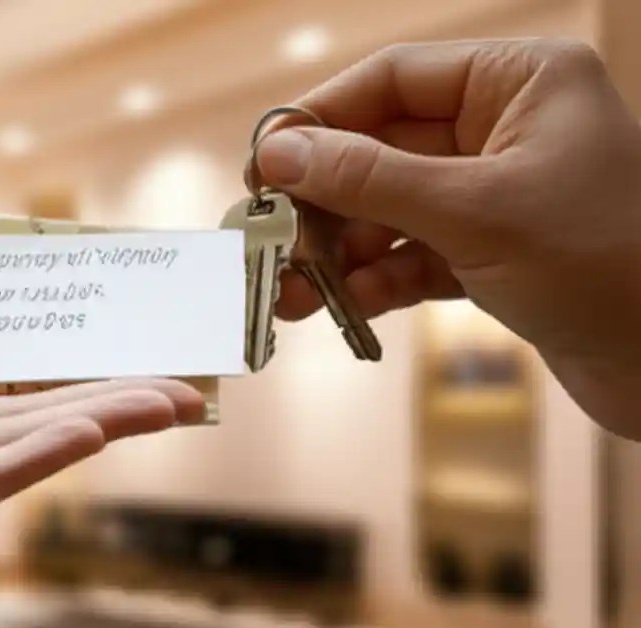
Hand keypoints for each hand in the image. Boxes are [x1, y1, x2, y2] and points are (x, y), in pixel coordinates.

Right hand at [254, 39, 640, 438]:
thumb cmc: (605, 264)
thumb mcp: (474, 213)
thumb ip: (368, 178)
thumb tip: (279, 151)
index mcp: (520, 82)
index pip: (392, 79)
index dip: (319, 121)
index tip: (261, 168)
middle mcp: (508, 127)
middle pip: (382, 148)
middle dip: (323, 202)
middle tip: (268, 243)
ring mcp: (500, 193)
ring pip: (391, 208)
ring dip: (339, 252)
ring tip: (290, 295)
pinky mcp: (498, 253)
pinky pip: (416, 253)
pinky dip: (378, 279)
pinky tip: (345, 308)